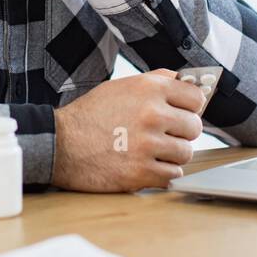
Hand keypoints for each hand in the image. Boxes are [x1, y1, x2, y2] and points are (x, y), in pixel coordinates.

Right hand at [50, 70, 205, 191]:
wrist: (60, 144)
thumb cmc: (89, 114)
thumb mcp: (121, 86)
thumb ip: (155, 81)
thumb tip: (184, 82)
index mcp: (149, 89)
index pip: (196, 98)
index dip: (190, 107)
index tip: (183, 113)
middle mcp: (152, 115)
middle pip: (195, 127)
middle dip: (182, 132)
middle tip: (165, 135)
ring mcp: (148, 146)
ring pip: (186, 153)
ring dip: (173, 154)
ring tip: (154, 151)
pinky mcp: (141, 173)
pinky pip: (172, 174)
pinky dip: (163, 172)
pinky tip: (147, 165)